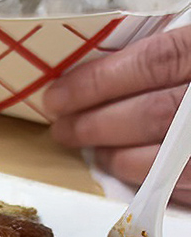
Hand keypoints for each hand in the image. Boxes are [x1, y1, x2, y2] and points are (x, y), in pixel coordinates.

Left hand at [44, 26, 190, 206]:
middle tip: (63, 127)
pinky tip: (129, 171)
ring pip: (164, 157)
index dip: (97, 83)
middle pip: (150, 114)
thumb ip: (178, 48)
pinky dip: (151, 180)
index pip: (152, 64)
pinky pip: (185, 188)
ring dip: (116, 157)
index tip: (57, 96)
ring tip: (91, 149)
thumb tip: (115, 62)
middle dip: (94, 124)